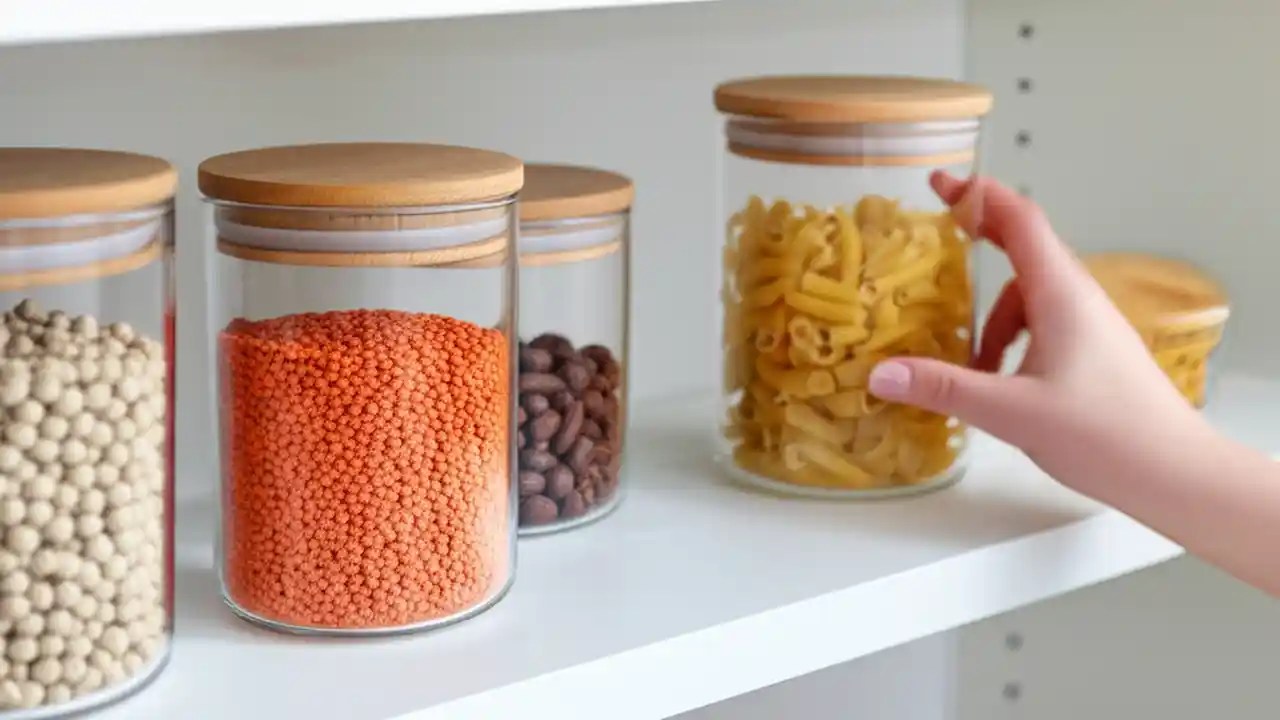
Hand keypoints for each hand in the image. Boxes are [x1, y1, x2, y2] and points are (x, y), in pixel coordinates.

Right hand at [866, 172, 1210, 493]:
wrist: (1174, 473)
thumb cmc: (1104, 434)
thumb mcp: (1012, 412)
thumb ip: (945, 389)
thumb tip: (879, 373)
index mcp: (1060, 294)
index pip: (1018, 221)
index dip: (978, 195)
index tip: (938, 182)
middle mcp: (1076, 299)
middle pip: (1021, 251)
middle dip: (977, 243)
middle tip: (933, 244)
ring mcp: (1088, 326)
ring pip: (1026, 299)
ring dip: (990, 320)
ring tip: (968, 367)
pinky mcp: (1093, 353)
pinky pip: (1040, 326)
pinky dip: (1009, 342)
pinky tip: (998, 385)